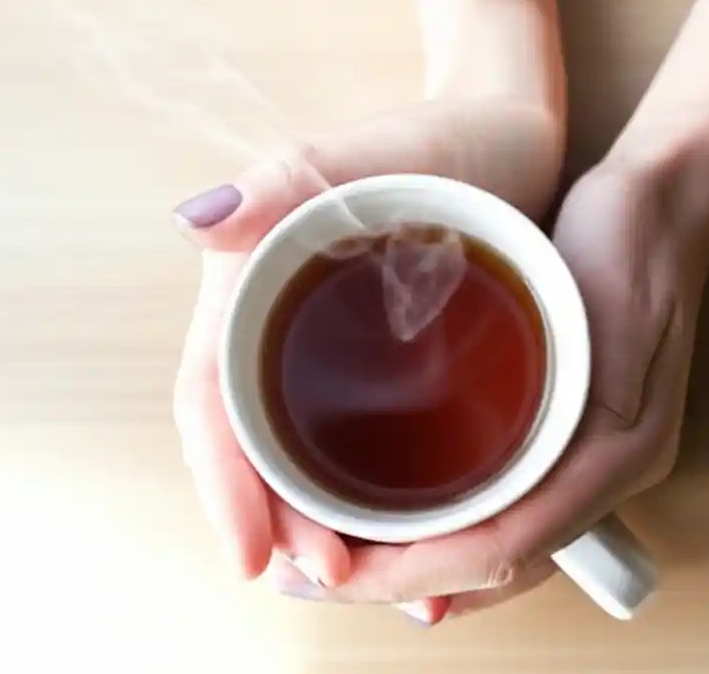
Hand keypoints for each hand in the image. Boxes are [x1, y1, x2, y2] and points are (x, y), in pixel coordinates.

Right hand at [172, 98, 562, 619]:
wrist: (511, 132)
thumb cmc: (447, 136)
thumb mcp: (376, 154)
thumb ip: (289, 179)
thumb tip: (197, 221)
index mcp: (253, 280)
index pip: (212, 397)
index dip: (226, 481)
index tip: (255, 554)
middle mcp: (280, 322)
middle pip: (252, 441)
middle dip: (279, 519)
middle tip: (333, 574)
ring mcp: (330, 343)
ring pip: (300, 452)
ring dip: (322, 521)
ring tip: (367, 576)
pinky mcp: (382, 358)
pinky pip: (355, 439)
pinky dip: (372, 496)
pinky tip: (409, 539)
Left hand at [272, 155, 708, 618]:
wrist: (664, 194)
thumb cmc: (635, 240)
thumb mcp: (611, 308)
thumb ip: (589, 402)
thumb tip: (533, 501)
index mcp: (621, 453)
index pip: (508, 546)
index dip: (420, 573)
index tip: (341, 573)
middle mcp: (609, 471)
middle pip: (499, 565)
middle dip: (405, 584)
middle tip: (314, 578)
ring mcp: (592, 454)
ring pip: (498, 544)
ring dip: (421, 565)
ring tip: (339, 563)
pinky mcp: (571, 429)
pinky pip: (505, 504)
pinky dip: (449, 524)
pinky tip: (399, 521)